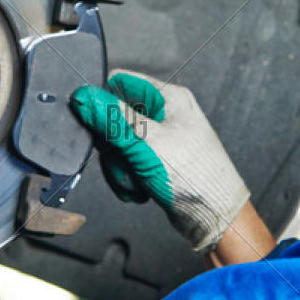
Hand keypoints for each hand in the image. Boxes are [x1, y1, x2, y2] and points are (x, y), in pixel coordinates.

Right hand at [69, 71, 249, 252]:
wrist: (214, 216)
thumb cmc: (195, 176)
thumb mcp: (147, 143)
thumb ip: (113, 119)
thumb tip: (85, 97)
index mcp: (168, 98)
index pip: (119, 83)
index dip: (102, 103)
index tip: (94, 124)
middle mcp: (165, 115)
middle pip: (113, 118)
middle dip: (113, 147)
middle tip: (124, 160)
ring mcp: (160, 139)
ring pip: (117, 145)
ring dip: (120, 168)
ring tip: (137, 180)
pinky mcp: (156, 161)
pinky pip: (126, 164)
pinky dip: (128, 180)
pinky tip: (141, 189)